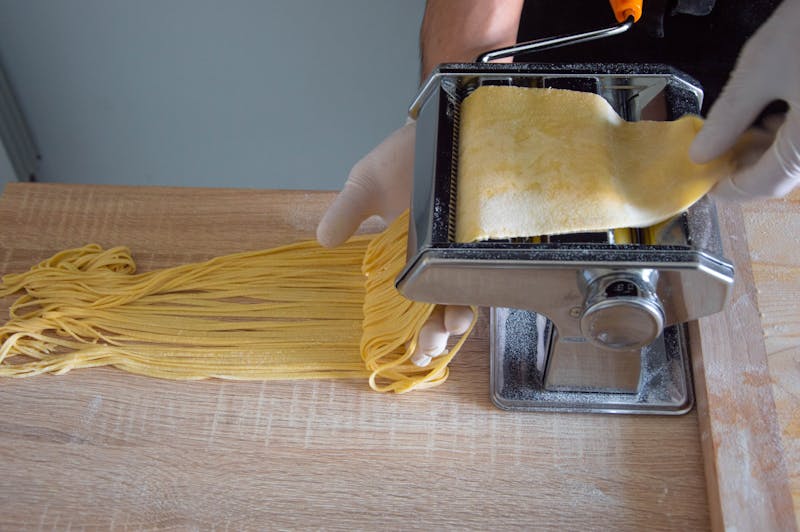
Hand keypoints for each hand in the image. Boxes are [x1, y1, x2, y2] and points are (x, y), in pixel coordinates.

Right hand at [317, 122, 474, 367]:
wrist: (447, 125)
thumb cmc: (404, 156)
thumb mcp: (367, 183)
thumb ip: (348, 211)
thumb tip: (323, 239)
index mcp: (404, 256)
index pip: (405, 303)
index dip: (409, 329)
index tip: (408, 349)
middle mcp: (434, 259)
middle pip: (436, 306)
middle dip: (433, 333)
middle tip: (428, 346)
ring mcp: (461, 251)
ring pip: (463, 294)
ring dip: (457, 318)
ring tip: (451, 325)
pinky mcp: (486, 239)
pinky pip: (487, 270)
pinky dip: (482, 290)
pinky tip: (474, 301)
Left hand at [689, 0, 799, 198]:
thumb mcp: (759, 72)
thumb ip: (728, 119)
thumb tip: (702, 151)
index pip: (764, 185)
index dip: (728, 188)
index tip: (703, 183)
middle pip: (782, 171)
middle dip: (744, 163)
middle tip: (712, 150)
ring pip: (796, 153)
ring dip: (764, 146)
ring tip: (732, 129)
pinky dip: (786, 129)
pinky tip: (766, 111)